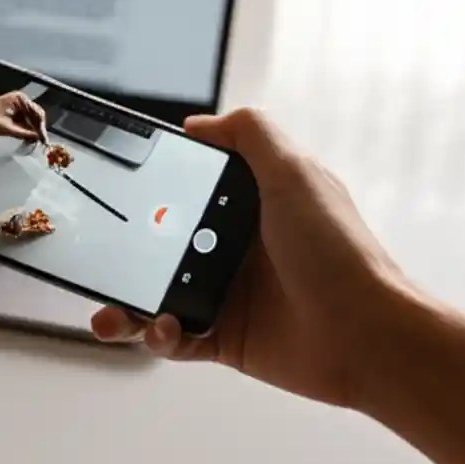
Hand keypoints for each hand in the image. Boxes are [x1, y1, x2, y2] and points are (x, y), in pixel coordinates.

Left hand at [0, 91, 48, 142]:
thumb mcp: (6, 128)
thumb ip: (23, 133)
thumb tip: (36, 137)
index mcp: (20, 99)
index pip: (37, 112)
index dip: (41, 127)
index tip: (43, 138)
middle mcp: (20, 101)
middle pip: (36, 117)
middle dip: (37, 130)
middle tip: (40, 142)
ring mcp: (17, 106)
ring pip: (31, 120)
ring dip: (32, 131)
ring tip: (33, 142)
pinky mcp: (14, 113)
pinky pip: (24, 122)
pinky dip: (26, 130)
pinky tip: (27, 138)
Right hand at [90, 109, 403, 407]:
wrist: (365, 335)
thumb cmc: (338, 252)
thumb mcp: (294, 172)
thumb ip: (250, 134)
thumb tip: (198, 124)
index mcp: (247, 206)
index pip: (184, 193)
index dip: (149, 194)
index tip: (116, 195)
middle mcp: (233, 249)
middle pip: (157, 249)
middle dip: (123, 259)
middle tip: (98, 263)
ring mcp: (226, 295)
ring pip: (155, 297)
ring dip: (127, 309)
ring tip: (109, 317)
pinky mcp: (224, 339)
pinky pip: (174, 339)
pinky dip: (158, 337)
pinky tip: (162, 330)